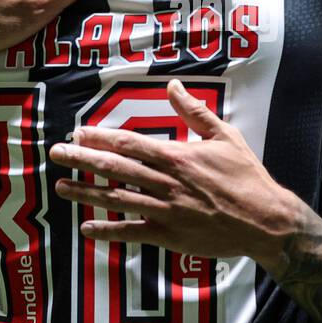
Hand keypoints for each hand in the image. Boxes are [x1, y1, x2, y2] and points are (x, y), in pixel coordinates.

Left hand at [50, 79, 306, 268]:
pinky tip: (86, 228)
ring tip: (61, 187)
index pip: (130, 143)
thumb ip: (195, 112)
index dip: (101, 137)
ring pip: (118, 200)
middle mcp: (166, 183)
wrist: (265, 221)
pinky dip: (108, 231)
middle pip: (116, 168)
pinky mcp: (170, 236)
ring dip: (86, 193)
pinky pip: (133, 233)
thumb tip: (174, 86)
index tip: (79, 131)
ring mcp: (165, 212)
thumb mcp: (225, 136)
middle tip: (57, 153)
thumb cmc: (247, 176)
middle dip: (83, 160)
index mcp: (178, 156)